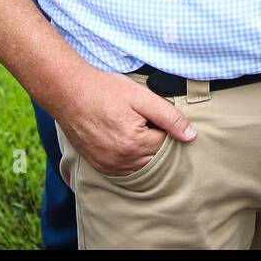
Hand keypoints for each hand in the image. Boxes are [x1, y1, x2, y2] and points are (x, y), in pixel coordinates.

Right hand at [52, 66, 196, 176]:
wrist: (69, 92)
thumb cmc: (105, 90)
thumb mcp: (142, 97)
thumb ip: (169, 117)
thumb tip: (191, 136)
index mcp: (134, 143)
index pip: (166, 143)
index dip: (164, 127)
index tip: (152, 114)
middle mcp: (121, 160)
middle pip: (155, 157)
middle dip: (155, 140)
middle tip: (142, 119)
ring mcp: (108, 165)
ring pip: (141, 165)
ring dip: (143, 150)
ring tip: (132, 127)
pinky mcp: (98, 165)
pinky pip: (124, 169)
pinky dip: (130, 158)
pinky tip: (123, 138)